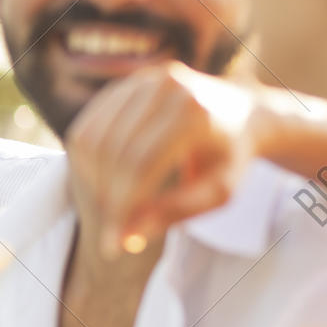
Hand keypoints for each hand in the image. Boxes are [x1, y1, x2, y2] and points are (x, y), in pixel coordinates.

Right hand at [66, 61, 259, 258]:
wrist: (240, 112)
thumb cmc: (229, 158)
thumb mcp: (219, 193)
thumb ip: (177, 212)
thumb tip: (128, 234)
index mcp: (193, 112)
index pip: (140, 164)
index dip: (122, 207)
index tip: (113, 246)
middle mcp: (165, 86)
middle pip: (113, 151)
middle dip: (105, 197)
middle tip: (110, 230)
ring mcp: (141, 80)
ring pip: (92, 138)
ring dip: (90, 181)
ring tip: (107, 208)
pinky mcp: (125, 83)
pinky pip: (88, 125)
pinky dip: (86, 161)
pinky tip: (100, 183)